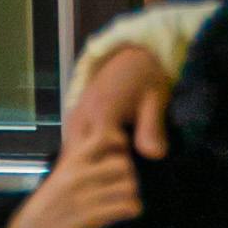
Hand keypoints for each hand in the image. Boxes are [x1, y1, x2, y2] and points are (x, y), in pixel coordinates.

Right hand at [14, 100, 153, 227]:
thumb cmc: (52, 200)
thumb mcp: (63, 171)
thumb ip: (84, 156)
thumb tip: (115, 140)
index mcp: (72, 160)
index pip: (104, 136)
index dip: (119, 143)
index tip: (120, 153)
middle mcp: (78, 174)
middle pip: (124, 164)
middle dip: (128, 174)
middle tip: (122, 183)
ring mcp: (84, 196)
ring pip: (129, 186)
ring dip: (131, 194)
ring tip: (124, 199)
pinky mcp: (90, 217)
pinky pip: (126, 207)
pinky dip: (132, 209)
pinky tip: (126, 212)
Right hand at [49, 42, 170, 199]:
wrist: (130, 56)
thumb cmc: (145, 77)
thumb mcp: (155, 99)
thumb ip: (152, 127)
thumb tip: (155, 155)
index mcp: (101, 110)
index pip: (102, 150)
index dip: (119, 161)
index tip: (135, 163)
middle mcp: (81, 116)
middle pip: (81, 157)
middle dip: (101, 169)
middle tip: (122, 171)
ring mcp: (73, 120)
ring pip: (72, 155)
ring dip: (89, 166)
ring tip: (109, 171)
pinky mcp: (72, 123)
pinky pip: (73, 149)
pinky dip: (84, 160)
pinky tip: (99, 166)